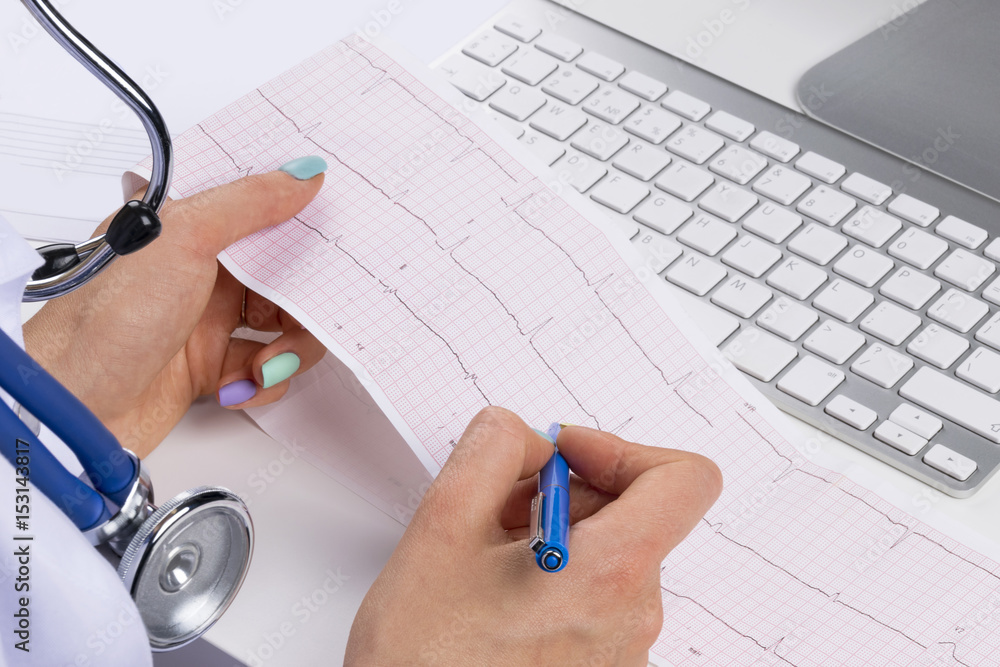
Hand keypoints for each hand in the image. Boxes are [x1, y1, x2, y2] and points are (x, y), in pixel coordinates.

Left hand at [23, 158, 328, 457]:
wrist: (75, 405)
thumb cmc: (105, 318)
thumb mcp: (183, 238)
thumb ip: (249, 202)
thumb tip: (302, 173)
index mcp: (187, 227)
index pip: (258, 208)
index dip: (298, 215)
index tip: (332, 222)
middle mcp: (200, 270)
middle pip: (284, 272)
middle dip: (305, 297)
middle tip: (309, 310)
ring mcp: (207, 319)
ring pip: (284, 324)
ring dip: (290, 346)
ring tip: (270, 359)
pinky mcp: (212, 365)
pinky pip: (268, 367)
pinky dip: (267, 379)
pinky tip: (244, 383)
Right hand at [345, 407, 722, 665]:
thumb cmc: (427, 664)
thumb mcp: (441, 528)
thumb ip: (491, 451)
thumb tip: (524, 437)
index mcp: (611, 574)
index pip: (685, 480)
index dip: (624, 449)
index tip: (567, 456)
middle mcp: (633, 617)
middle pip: (635, 516)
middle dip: (568, 493)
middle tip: (502, 505)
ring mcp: (620, 654)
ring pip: (610, 559)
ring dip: (556, 536)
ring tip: (488, 558)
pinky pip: (598, 603)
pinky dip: (557, 580)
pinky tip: (497, 597)